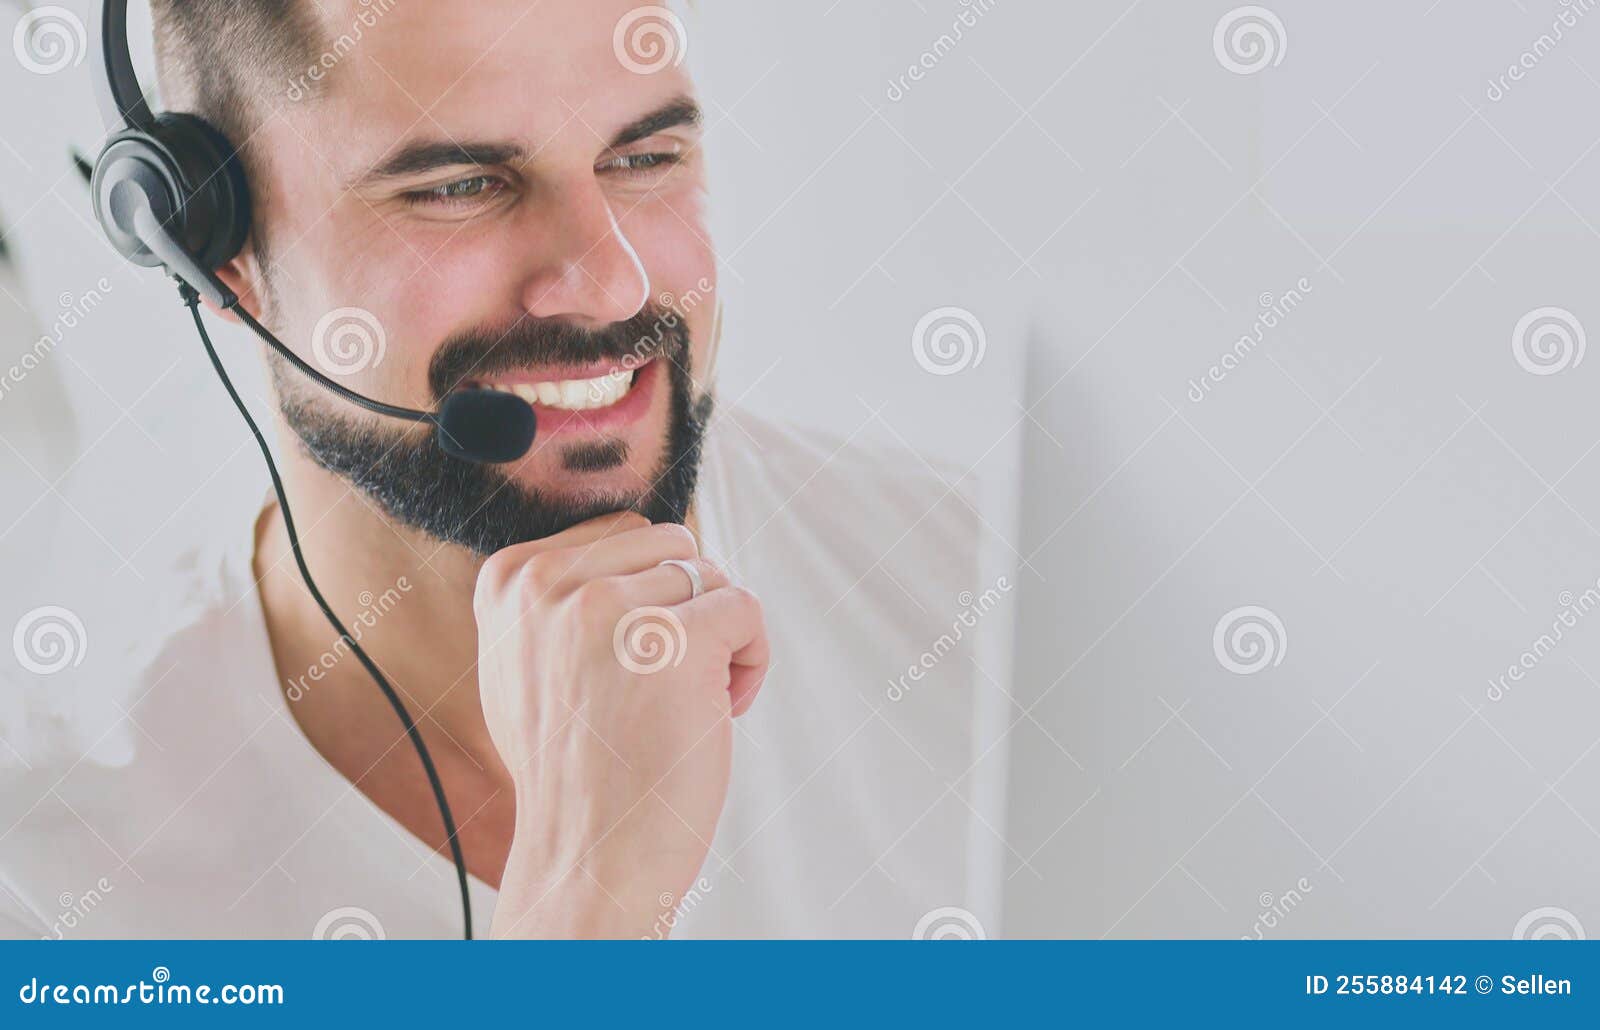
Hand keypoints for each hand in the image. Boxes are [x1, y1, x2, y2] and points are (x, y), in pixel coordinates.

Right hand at [474, 512, 766, 937]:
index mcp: (511, 580)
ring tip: (689, 701)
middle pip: (671, 547)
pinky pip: (746, 609)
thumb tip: (627, 545)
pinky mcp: (676, 642)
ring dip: (719, 637)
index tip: (632, 662)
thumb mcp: (524, 663)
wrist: (587, 857)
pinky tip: (723, 708)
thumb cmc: (572, 772)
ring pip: (711, 578)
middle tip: (667, 682)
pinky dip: (752, 659)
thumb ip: (559, 598)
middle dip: (687, 606)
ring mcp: (612, 610)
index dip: (648, 594)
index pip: (622, 534)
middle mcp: (553, 585)